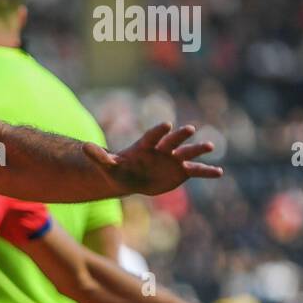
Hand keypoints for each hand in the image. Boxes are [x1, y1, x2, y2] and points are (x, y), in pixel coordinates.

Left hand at [84, 122, 222, 195]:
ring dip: (198, 149)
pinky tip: (219, 172)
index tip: (167, 125)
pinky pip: (196, 171)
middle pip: (173, 141)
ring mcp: (173, 159)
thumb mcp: (107, 165)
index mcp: (145, 145)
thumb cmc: (119, 169)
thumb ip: (98, 156)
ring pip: (187, 153)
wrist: (132, 178)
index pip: (153, 136)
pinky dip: (207, 171)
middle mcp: (162, 149)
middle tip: (190, 129)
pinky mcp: (181, 171)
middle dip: (180, 135)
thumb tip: (83, 147)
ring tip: (210, 145)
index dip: (159, 131)